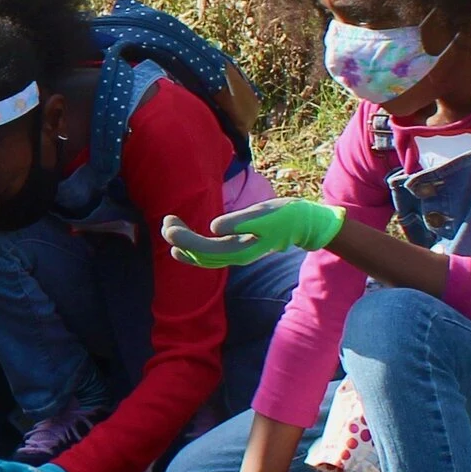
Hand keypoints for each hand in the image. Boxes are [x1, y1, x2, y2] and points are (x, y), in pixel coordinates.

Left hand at [161, 199, 344, 269]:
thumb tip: (213, 227)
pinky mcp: (237, 247)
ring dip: (184, 244)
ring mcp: (236, 254)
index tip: (169, 226)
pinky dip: (193, 247)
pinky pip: (209, 254)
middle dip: (179, 240)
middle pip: (200, 255)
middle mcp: (236, 256)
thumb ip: (239, 221)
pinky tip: (181, 240)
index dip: (184, 240)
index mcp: (240, 249)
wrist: (304, 224)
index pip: (204, 249)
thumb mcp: (263, 215)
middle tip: (166, 222)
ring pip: (203, 256)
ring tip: (169, 226)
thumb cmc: (285, 216)